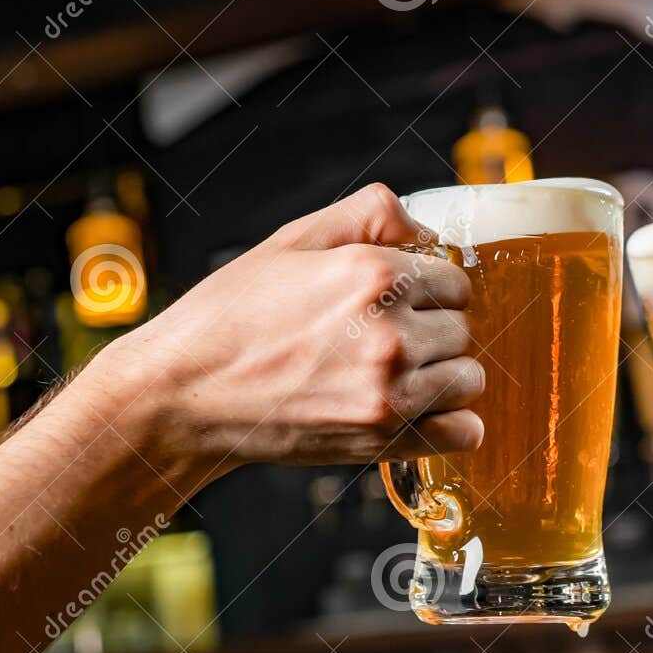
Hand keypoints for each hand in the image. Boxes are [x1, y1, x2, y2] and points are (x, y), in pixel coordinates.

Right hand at [95, 183, 485, 483]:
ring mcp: (389, 389)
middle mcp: (390, 331)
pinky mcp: (382, 438)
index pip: (453, 280)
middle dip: (434, 331)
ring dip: (443, 376)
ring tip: (398, 375)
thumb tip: (426, 227)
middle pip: (462, 328)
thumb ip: (368, 214)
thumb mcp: (292, 240)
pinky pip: (464, 432)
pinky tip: (422, 413)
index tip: (402, 303)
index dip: (428, 290)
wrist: (184, 395)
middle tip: (388, 340)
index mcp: (373, 273)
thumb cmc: (230, 317)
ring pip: (468, 377)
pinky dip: (453, 425)